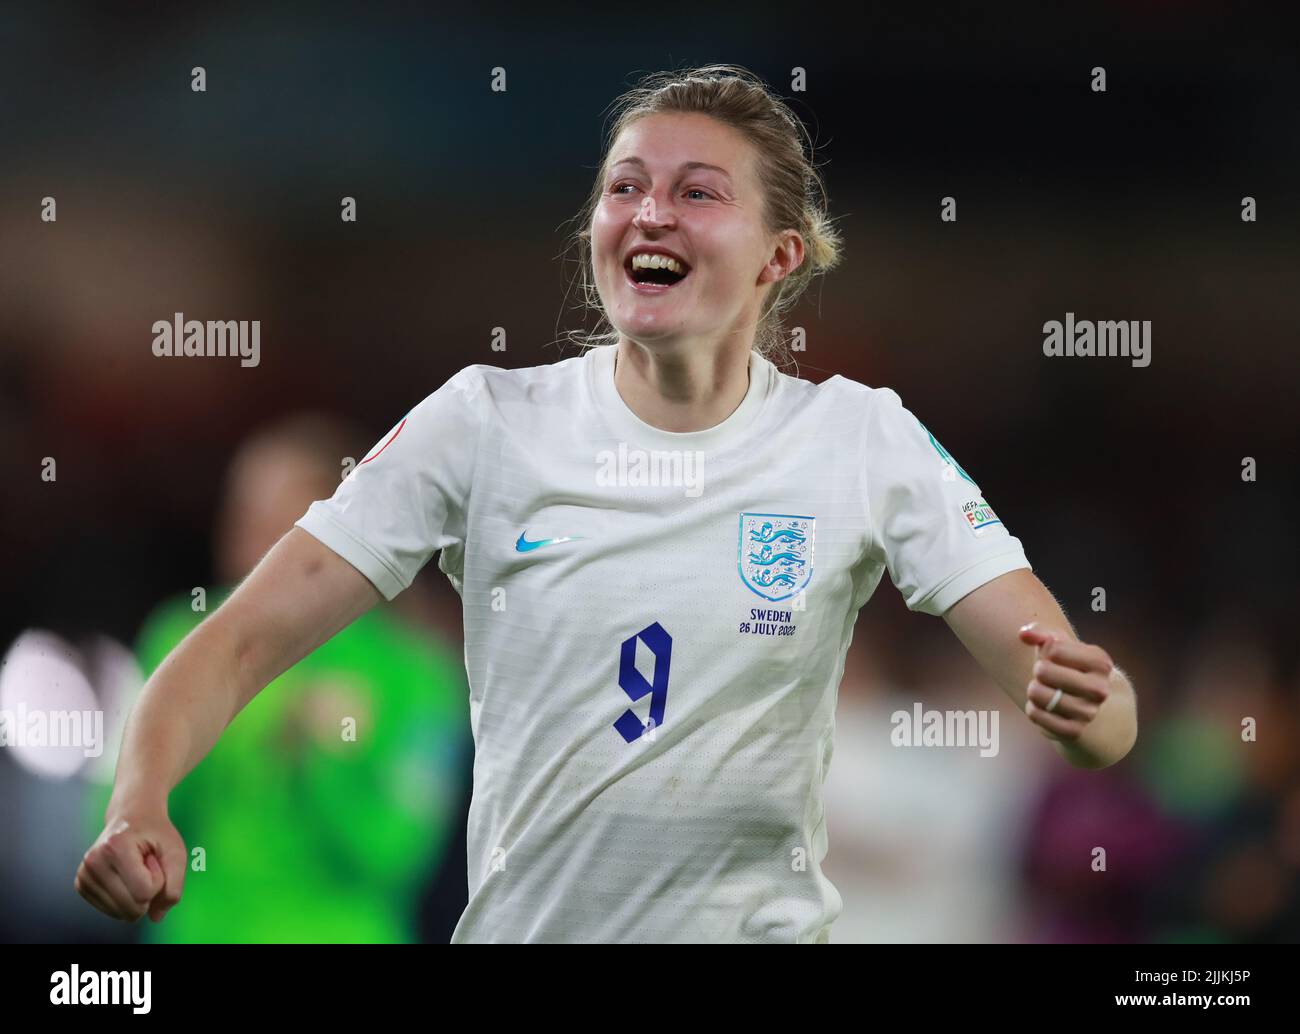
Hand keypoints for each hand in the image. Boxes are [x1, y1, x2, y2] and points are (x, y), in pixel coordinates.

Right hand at [76, 809, 186, 922]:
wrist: (133, 814)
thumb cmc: (156, 833)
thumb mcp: (176, 852)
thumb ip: (174, 886)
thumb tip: (155, 917)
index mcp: (115, 846)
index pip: (144, 891)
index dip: (159, 880)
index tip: (153, 858)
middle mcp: (93, 861)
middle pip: (133, 907)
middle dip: (149, 890)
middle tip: (145, 863)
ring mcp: (83, 874)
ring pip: (122, 913)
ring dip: (137, 894)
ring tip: (135, 868)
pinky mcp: (80, 885)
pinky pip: (112, 911)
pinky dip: (125, 898)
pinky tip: (124, 875)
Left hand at [1017, 622, 1114, 741]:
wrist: (1090, 705)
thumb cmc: (1070, 667)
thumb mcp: (1062, 645)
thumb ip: (1041, 633)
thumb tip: (1023, 634)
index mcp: (1100, 662)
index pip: (1053, 648)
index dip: (1045, 651)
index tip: (1055, 657)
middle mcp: (1099, 689)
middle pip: (1043, 671)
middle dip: (1038, 670)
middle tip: (1047, 675)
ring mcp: (1088, 713)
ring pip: (1036, 694)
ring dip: (1033, 690)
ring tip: (1045, 690)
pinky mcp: (1073, 732)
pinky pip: (1035, 715)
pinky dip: (1033, 709)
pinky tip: (1044, 707)